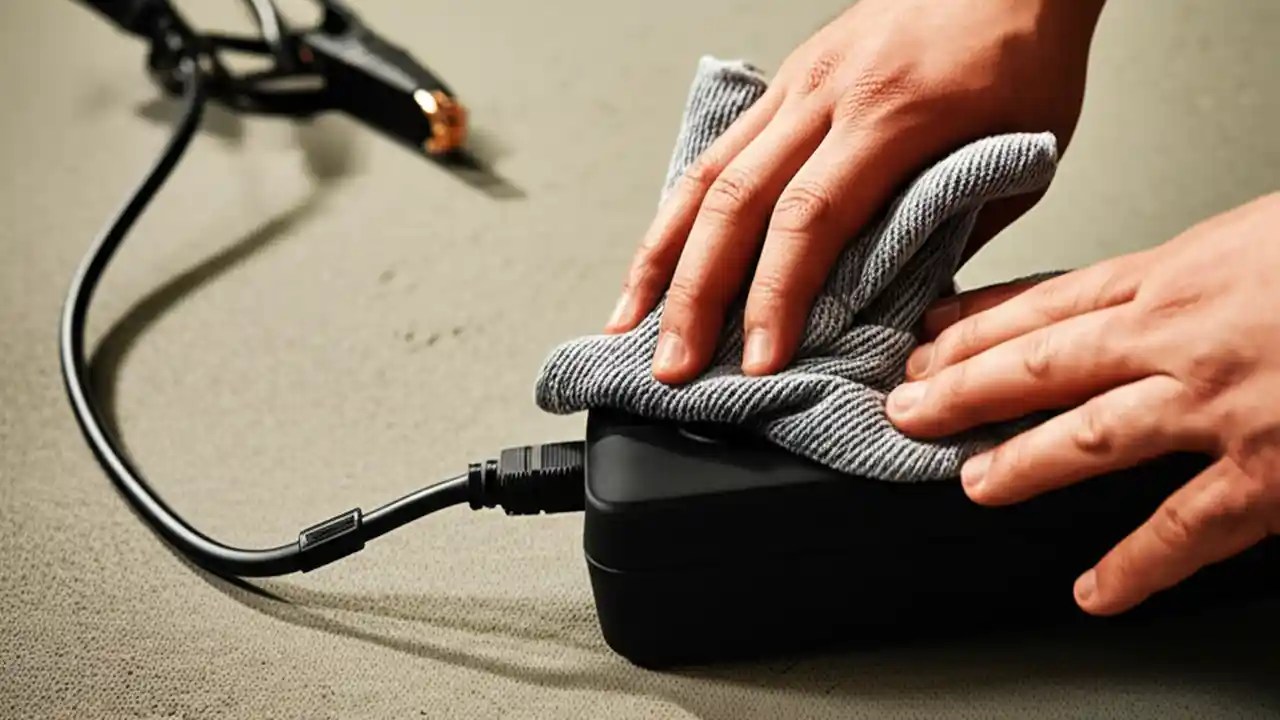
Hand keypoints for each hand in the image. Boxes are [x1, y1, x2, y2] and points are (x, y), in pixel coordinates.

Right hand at [606, 0, 1105, 383]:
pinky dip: (679, 212)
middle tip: (672, 366)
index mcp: (894, 115)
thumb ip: (953, 230)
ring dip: (661, 257)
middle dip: (693, 296)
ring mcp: (798, 82)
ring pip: (707, 175)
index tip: (756, 363)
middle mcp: (829, 95)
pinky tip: (660, 258)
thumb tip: (894, 304)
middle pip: (735, 202)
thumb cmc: (1027, 55)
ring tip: (630, 320)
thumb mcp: (1023, 157)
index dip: (773, 297)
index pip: (810, 218)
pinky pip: (718, 152)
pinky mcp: (787, 79)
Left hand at [888, 194, 1279, 614]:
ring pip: (1088, 436)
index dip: (978, 324)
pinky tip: (1094, 592)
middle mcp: (1182, 336)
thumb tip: (1149, 295)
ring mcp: (1221, 406)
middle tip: (903, 410)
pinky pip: (1185, 529)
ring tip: (970, 481)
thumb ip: (1197, 273)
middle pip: (1041, 362)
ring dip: (1020, 463)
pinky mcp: (1271, 472)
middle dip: (962, 388)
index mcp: (1183, 273)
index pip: (1052, 300)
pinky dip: (1134, 566)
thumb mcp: (1257, 237)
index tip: (927, 338)